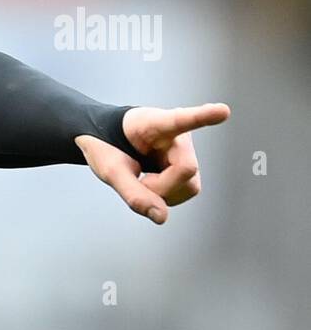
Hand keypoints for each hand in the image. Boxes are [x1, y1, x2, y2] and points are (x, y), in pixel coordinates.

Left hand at [74, 102, 229, 224]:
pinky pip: (187, 191)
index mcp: (154, 124)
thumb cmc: (108, 146)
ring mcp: (186, 152)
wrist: (106, 141)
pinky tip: (153, 183)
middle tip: (139, 182)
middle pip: (186, 169)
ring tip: (144, 180)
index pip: (180, 120)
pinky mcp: (188, 167)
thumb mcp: (110, 170)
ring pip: (190, 185)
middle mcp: (178, 135)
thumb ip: (133, 193)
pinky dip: (167, 196)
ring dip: (164, 193)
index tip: (222, 111)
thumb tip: (162, 218)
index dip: (202, 116)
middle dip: (161, 187)